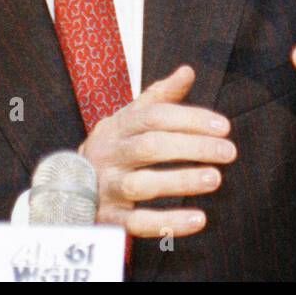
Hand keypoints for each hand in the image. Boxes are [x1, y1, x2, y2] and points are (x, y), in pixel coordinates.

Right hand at [77, 65, 235, 237]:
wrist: (66, 186)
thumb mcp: (129, 117)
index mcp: (119, 126)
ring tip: (215, 179)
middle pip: (151, 147)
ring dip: (180, 181)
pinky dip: (168, 223)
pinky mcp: (110, 219)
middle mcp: (111, 155)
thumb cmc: (114, 147)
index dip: (190, 119)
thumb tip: (187, 71)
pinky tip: (198, 219)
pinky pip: (138, 223)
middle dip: (192, 147)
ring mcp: (108, 187)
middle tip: (229, 151)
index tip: (224, 126)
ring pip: (142, 185)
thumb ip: (160, 96)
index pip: (155, 117)